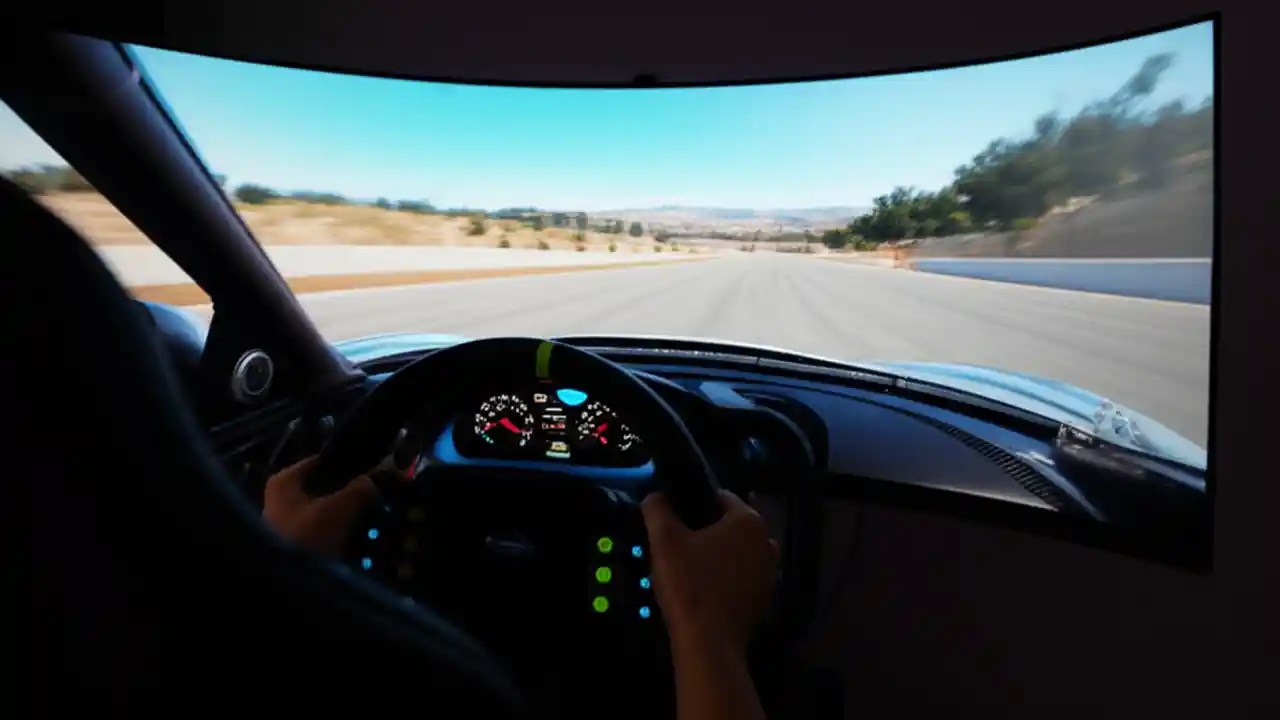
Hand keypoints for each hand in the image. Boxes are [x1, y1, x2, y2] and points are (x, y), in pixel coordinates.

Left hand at [263, 456, 377, 555]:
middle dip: (353, 495)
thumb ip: (360, 489)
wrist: (286, 589)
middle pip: (326, 489)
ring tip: (376, 523)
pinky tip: (361, 543)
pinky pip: (325, 535)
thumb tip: (374, 480)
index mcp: (285, 482)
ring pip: (328, 513)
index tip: (376, 474)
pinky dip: (342, 537)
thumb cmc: (306, 540)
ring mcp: (287, 525)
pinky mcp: (295, 548)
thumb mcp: (338, 510)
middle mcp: (281, 499)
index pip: (323, 462)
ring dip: (350, 518)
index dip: (350, 466)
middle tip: (380, 501)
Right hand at [642, 489, 779, 655]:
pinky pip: (745, 579)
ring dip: (721, 557)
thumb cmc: (688, 584)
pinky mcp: (767, 599)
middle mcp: (767, 542)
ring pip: (740, 554)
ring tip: (693, 571)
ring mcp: (771, 573)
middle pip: (733, 527)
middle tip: (681, 548)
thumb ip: (657, 509)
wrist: (708, 643)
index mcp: (748, 521)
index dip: (695, 506)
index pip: (721, 498)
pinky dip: (730, 581)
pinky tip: (708, 592)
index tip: (676, 523)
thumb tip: (655, 496)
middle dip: (710, 533)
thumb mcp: (664, 540)